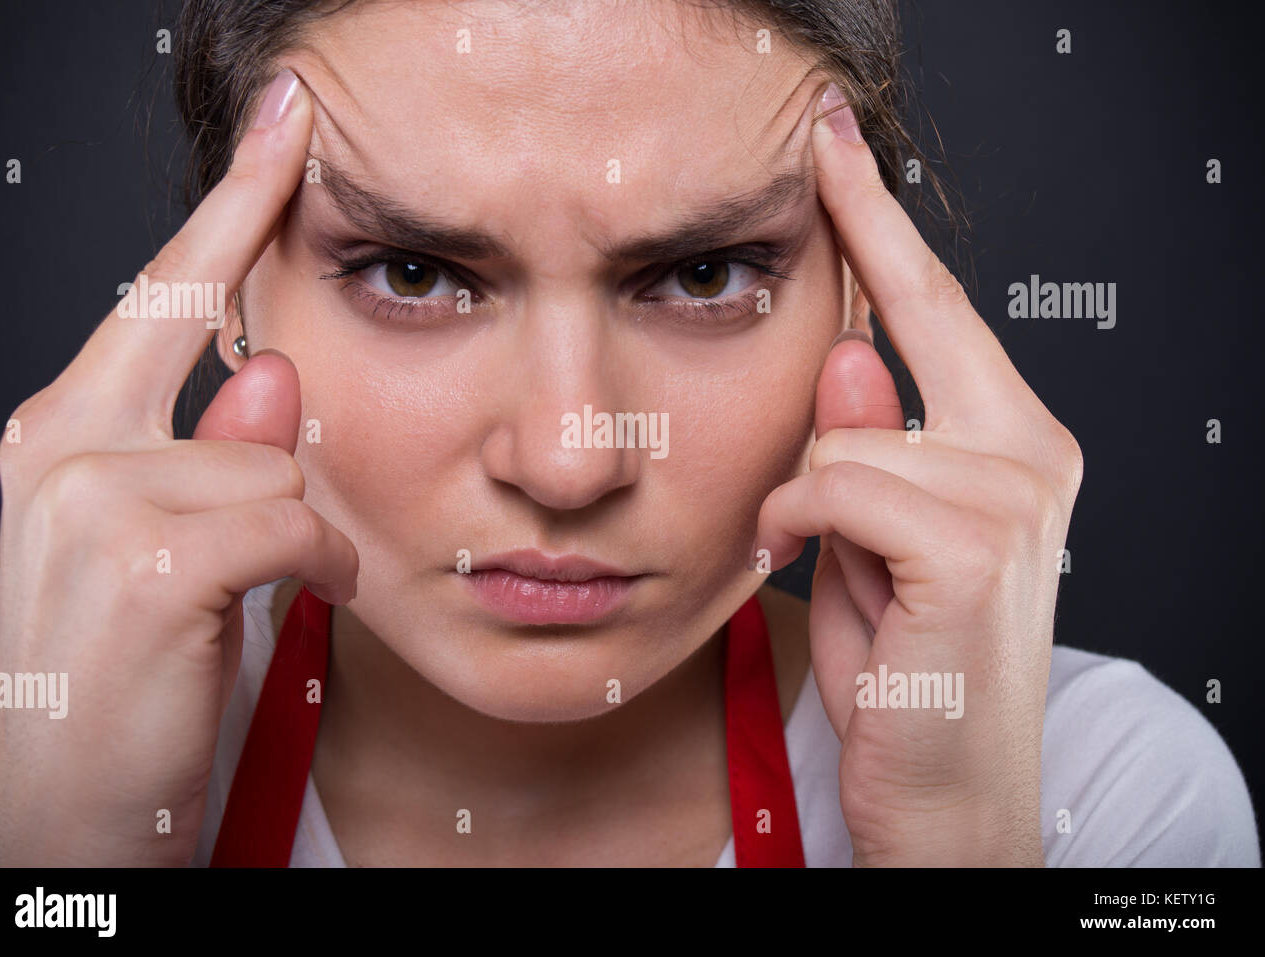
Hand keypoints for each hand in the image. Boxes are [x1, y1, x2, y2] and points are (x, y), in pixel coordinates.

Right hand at [0, 70, 358, 865]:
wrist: (71, 815)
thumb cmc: (136, 679)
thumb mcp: (188, 548)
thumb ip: (225, 452)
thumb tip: (269, 370)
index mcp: (70, 432)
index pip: (160, 290)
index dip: (232, 200)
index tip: (286, 125)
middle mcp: (67, 443)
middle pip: (221, 350)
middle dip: (271, 364)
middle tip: (280, 306)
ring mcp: (99, 493)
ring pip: (279, 462)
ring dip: (299, 534)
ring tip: (257, 597)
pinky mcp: (152, 555)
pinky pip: (295, 521)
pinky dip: (316, 569)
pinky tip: (283, 608)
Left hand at [755, 100, 1082, 865]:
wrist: (944, 797)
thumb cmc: (908, 675)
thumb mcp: (870, 544)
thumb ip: (866, 448)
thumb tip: (852, 357)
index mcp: (1009, 446)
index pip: (939, 307)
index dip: (882, 220)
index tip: (839, 147)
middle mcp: (1029, 454)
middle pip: (913, 320)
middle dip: (854, 267)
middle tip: (821, 203)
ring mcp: (1013, 495)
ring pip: (846, 427)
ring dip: (804, 491)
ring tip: (816, 557)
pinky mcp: (974, 543)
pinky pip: (835, 480)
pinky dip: (799, 521)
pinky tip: (808, 566)